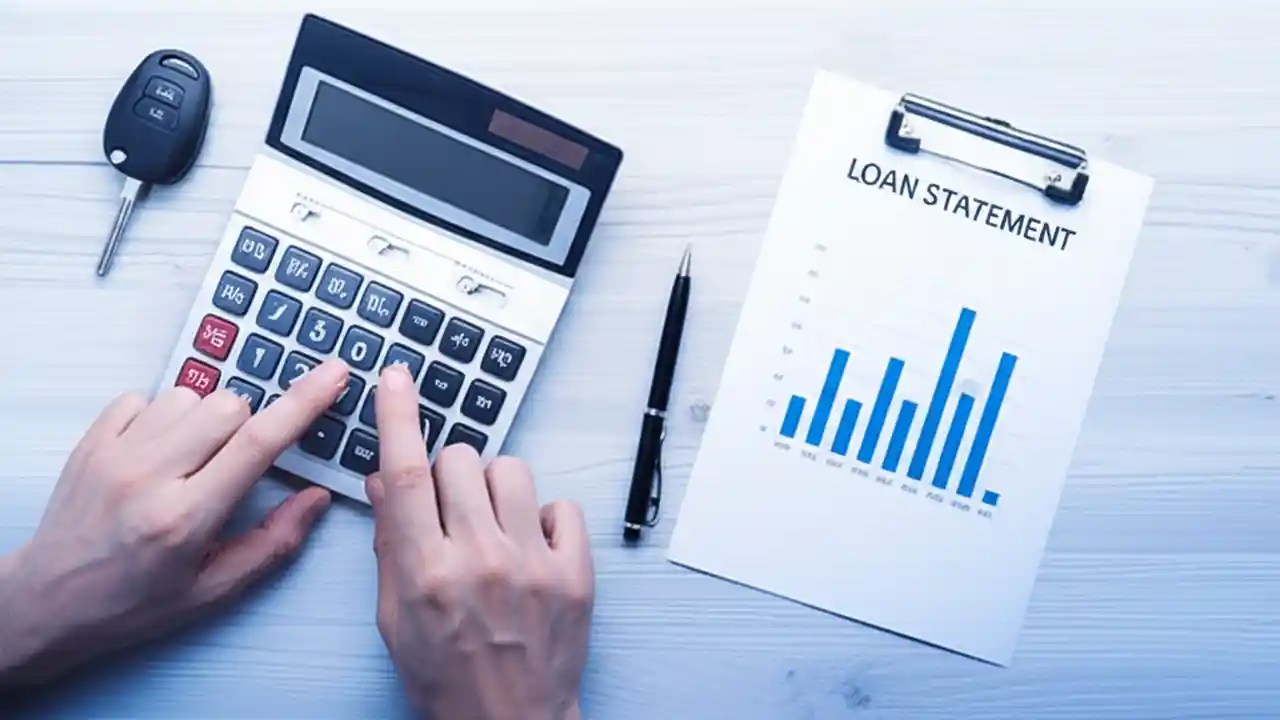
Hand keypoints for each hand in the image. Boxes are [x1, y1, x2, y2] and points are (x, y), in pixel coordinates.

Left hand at [0, 360, 349, 683]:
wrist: (47, 602)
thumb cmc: (132, 602)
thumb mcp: (213, 590)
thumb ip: (273, 543)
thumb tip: (315, 498)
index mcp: (186, 519)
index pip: (258, 443)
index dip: (304, 403)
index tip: (333, 375)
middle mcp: (149, 478)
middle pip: (228, 407)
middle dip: (247, 425)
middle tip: (231, 464)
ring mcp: (115, 455)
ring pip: (190, 395)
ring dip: (204, 419)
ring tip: (189, 461)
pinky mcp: (91, 441)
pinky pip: (145, 395)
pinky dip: (162, 415)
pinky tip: (157, 452)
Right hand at [367, 365, 594, 719]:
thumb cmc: (446, 678)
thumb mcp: (396, 618)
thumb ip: (390, 544)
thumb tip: (383, 480)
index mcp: (425, 572)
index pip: (406, 474)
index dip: (398, 417)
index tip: (396, 378)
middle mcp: (480, 560)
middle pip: (461, 460)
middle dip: (450, 473)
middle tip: (452, 507)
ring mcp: (533, 564)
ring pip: (512, 470)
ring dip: (496, 487)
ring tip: (494, 524)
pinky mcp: (576, 572)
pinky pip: (562, 504)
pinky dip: (545, 517)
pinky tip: (532, 547)